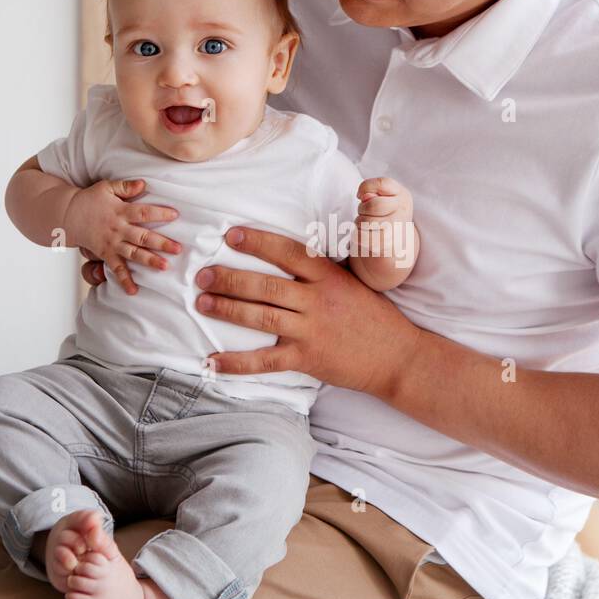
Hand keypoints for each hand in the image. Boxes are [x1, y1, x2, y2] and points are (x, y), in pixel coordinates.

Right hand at [63, 179, 181, 294]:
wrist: (67, 214)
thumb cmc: (90, 199)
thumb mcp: (106, 187)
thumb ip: (125, 186)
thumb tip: (143, 183)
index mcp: (120, 211)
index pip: (143, 212)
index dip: (159, 213)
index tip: (175, 215)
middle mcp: (118, 229)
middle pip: (142, 236)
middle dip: (161, 243)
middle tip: (178, 249)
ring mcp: (112, 243)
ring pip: (133, 254)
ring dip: (149, 261)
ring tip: (164, 267)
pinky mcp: (105, 254)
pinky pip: (116, 269)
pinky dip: (124, 280)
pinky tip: (133, 291)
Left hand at [193, 227, 422, 396]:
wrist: (397, 356)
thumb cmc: (374, 317)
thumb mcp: (352, 282)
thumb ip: (321, 272)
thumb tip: (288, 254)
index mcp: (329, 277)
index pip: (288, 253)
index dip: (257, 242)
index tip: (230, 235)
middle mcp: (318, 301)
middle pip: (266, 286)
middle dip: (229, 278)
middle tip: (202, 274)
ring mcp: (312, 331)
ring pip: (262, 317)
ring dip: (228, 309)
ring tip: (201, 302)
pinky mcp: (307, 359)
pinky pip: (265, 360)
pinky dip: (236, 362)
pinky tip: (212, 361)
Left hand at [354, 176, 412, 260]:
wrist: (395, 244)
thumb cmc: (383, 215)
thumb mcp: (381, 198)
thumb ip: (372, 191)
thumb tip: (365, 197)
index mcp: (403, 196)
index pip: (383, 184)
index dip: (366, 187)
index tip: (361, 196)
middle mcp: (404, 212)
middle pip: (373, 205)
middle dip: (361, 208)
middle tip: (364, 213)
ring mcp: (397, 230)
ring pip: (365, 222)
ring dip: (358, 223)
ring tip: (365, 225)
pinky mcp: (387, 246)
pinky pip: (362, 237)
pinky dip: (357, 236)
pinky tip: (364, 235)